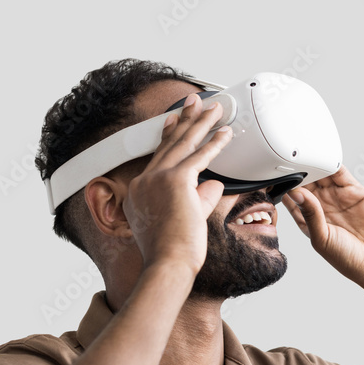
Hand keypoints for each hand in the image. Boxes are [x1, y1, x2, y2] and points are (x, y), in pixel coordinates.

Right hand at [121, 93, 231, 272]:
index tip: (172, 121)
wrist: (168, 263)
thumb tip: (215, 184)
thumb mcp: (184, 219)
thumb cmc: (173, 252)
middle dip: (184, 119)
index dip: (167, 136)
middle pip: (169, 143)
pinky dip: (214, 144)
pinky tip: (224, 133)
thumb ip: (199, 199)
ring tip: (214, 109)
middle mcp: (144, 182)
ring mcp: (157, 180)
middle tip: (194, 101)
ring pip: (183, 144)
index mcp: (139, 192)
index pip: (157, 158)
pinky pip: (199, 157)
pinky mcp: (176, 182)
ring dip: (201, 123)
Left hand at [281, 166, 363, 287]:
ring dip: (315, 166)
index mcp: (308, 219)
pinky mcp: (354, 191)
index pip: (292, 197)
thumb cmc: (347, 257)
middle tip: (293, 162)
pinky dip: (333, 164)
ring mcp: (338, 197)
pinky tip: (326, 159)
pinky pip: (341, 173)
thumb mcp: (321, 237)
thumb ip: (309, 213)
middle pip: (307, 182)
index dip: (286, 186)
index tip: (278, 176)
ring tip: (307, 157)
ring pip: (322, 175)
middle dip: (299, 172)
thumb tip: (296, 193)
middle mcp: (322, 206)